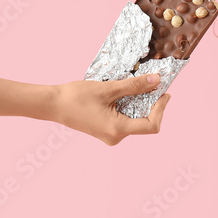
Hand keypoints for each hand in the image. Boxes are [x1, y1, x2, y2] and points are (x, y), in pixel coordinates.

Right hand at [51, 74, 170, 144]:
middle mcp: (115, 136)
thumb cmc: (76, 97)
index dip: (161, 109)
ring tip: (139, 86)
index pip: (151, 125)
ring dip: (141, 103)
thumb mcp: (108, 89)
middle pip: (145, 123)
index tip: (164, 93)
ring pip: (135, 120)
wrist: (52, 104)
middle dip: (152, 104)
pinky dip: (130, 106)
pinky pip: (125, 119)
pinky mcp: (106, 130)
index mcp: (117, 130)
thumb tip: (156, 81)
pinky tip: (127, 92)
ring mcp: (110, 135)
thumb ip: (134, 86)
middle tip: (153, 85)